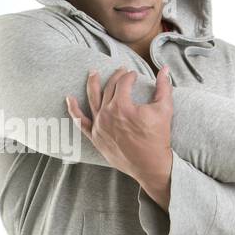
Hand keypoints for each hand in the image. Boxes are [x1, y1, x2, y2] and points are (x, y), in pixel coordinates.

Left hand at [66, 65, 174, 200]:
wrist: (151, 165)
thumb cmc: (159, 138)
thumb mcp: (164, 109)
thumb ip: (164, 87)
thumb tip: (165, 69)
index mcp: (122, 105)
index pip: (123, 82)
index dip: (130, 76)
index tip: (135, 75)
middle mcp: (107, 114)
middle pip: (109, 88)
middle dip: (116, 77)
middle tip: (121, 71)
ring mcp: (99, 126)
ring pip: (92, 99)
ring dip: (92, 84)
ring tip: (93, 73)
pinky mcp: (96, 137)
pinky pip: (80, 122)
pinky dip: (73, 110)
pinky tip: (69, 99)